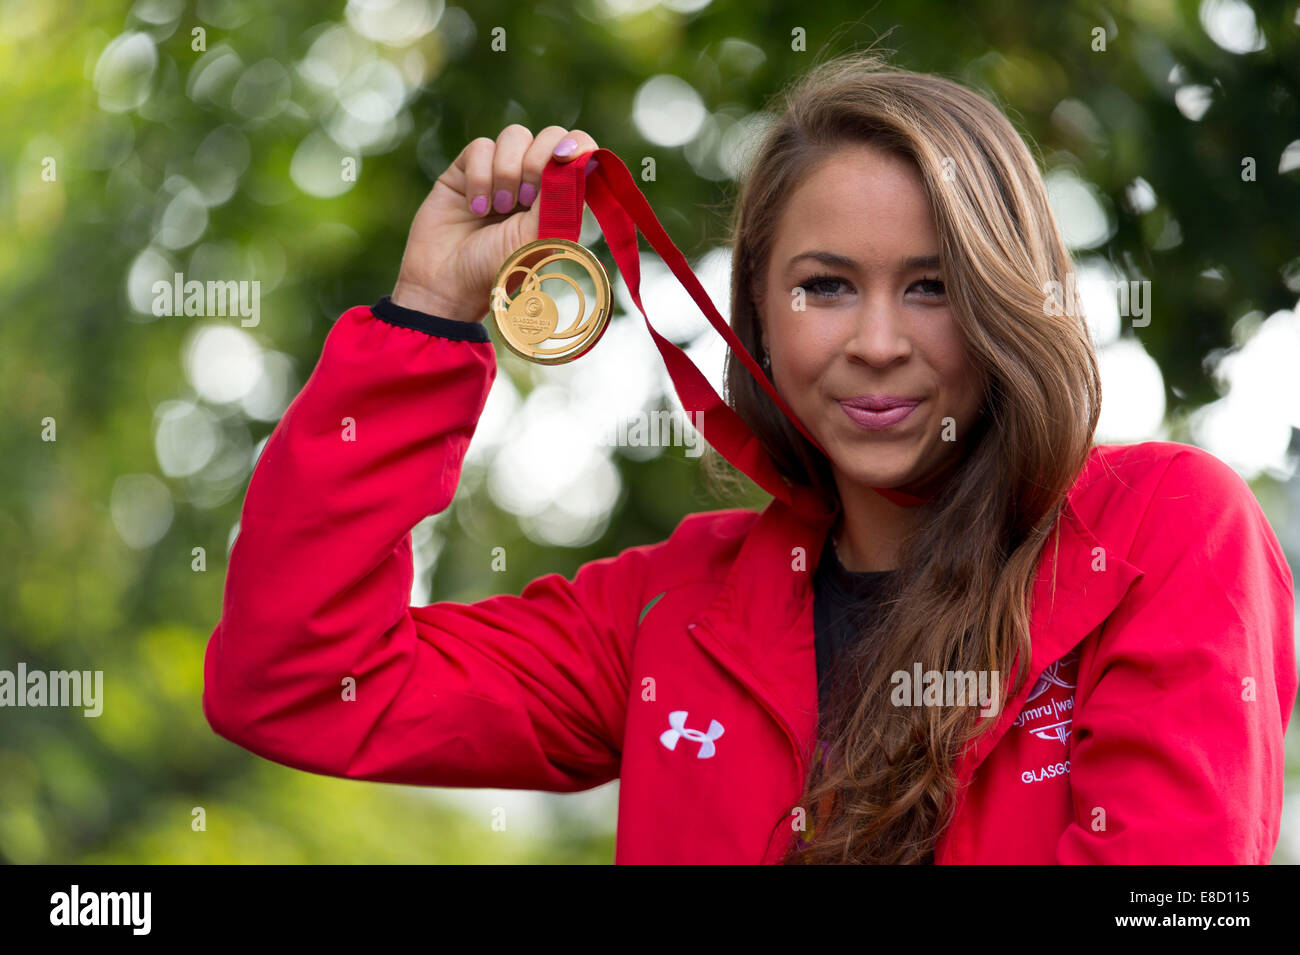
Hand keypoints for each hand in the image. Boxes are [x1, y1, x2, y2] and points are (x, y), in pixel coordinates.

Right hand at [391, 124, 600, 322]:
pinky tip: (476, 207)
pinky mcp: (466, 169)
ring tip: (498, 209)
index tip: (564, 159)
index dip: (576, 145)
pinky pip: (481, 146)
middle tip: (524, 199)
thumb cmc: (501, 268)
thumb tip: (578, 154)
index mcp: (559, 197)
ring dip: (507, 171)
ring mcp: (499, 172)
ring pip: (514, 135)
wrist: (450, 284)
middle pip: (549, 134)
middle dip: (537, 161)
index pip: (579, 150)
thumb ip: (561, 194)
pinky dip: (480, 176)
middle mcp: (533, 181)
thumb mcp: (541, 235)